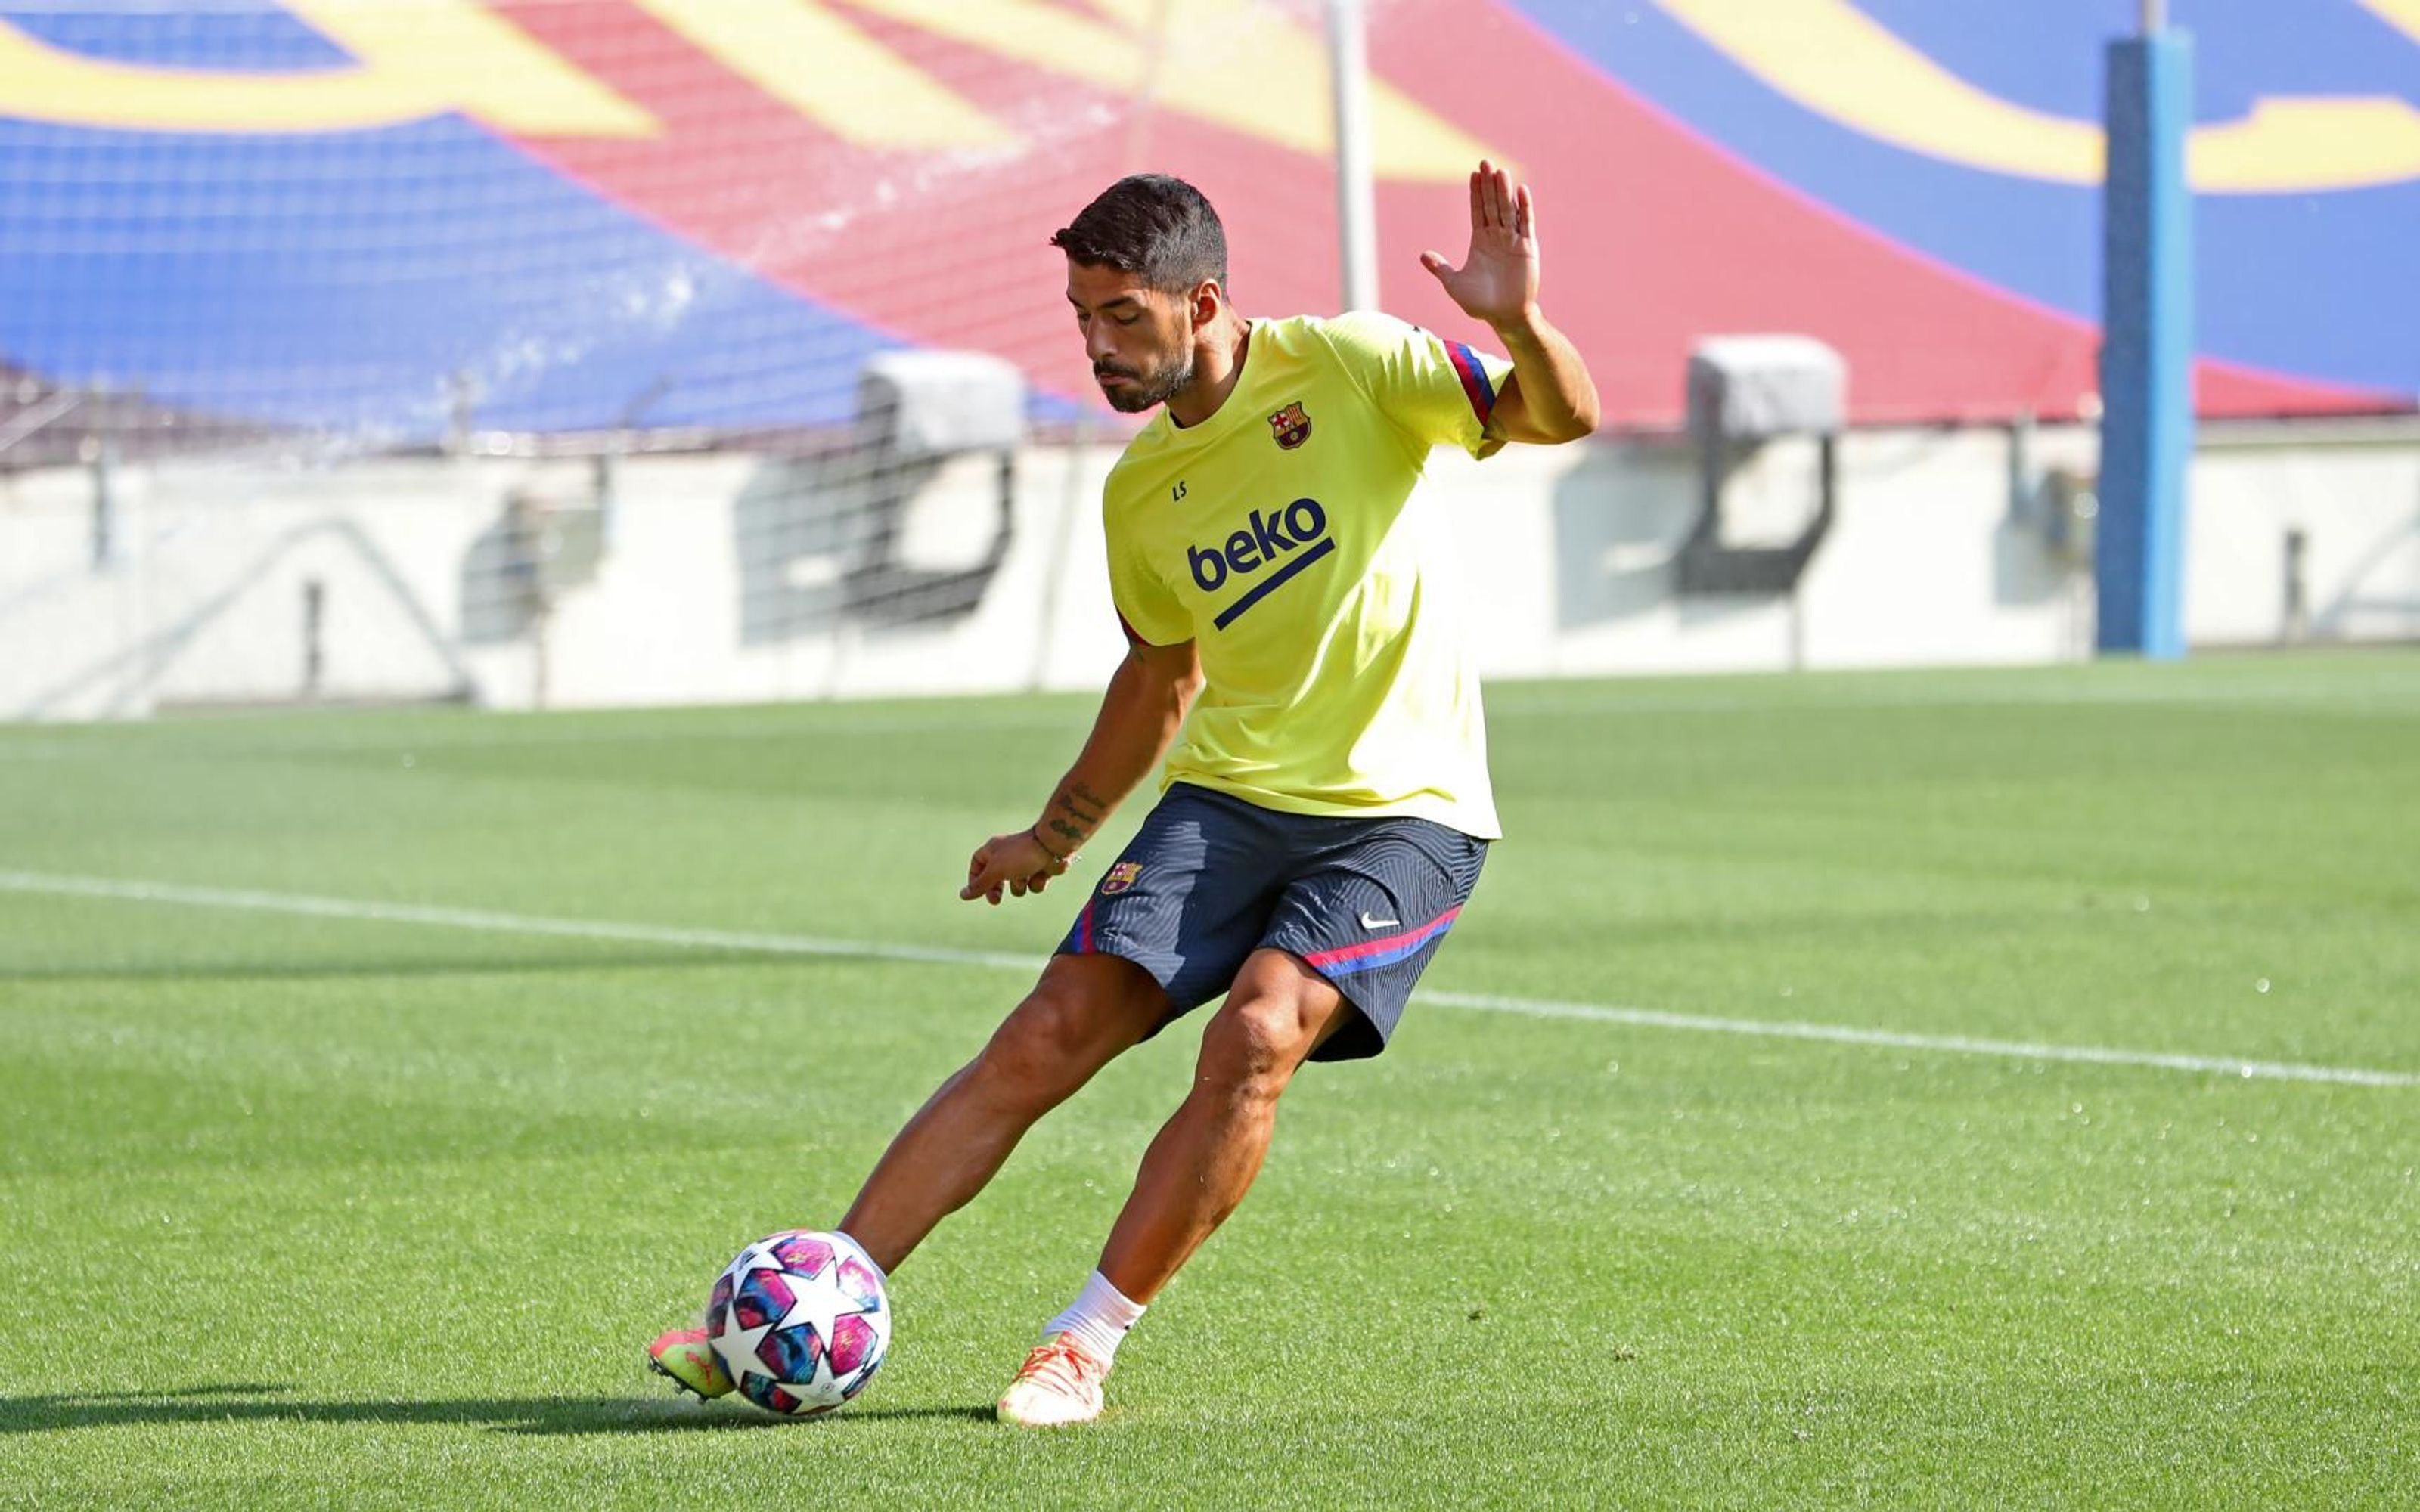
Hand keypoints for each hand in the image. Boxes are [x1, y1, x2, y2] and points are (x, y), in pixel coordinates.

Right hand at [961, 827, 1071, 905]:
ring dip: (1020, 885)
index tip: (975, 892)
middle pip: (995, 878)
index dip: (975, 878)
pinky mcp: (1040, 868)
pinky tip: (1041, 873)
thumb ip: (980, 885)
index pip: (977, 864)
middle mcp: (1008, 855)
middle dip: (996, 889)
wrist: (1053, 846)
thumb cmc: (1021, 855)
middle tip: (996, 901)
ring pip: (1016, 884)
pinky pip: (1033, 884)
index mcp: (994, 850)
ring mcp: (1024, 862)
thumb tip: (962, 895)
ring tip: (1026, 875)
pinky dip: (1037, 882)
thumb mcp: (996, 871)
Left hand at [1419, 160, 1538, 331]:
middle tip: (1486, 161)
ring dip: (1504, 191)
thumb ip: (1440, 268)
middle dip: (1489, 184)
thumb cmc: (1480, 304)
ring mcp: (1513, 241)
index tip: (1474, 173)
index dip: (1476, 192)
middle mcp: (1497, 237)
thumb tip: (1422, 255)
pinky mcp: (1527, 248)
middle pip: (1492, 204)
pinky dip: (1524, 208)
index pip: (1477, 211)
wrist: (1505, 317)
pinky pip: (1526, 224)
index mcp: (1480, 241)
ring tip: (1501, 171)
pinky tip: (1522, 191)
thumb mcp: (1455, 285)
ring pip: (1508, 210)